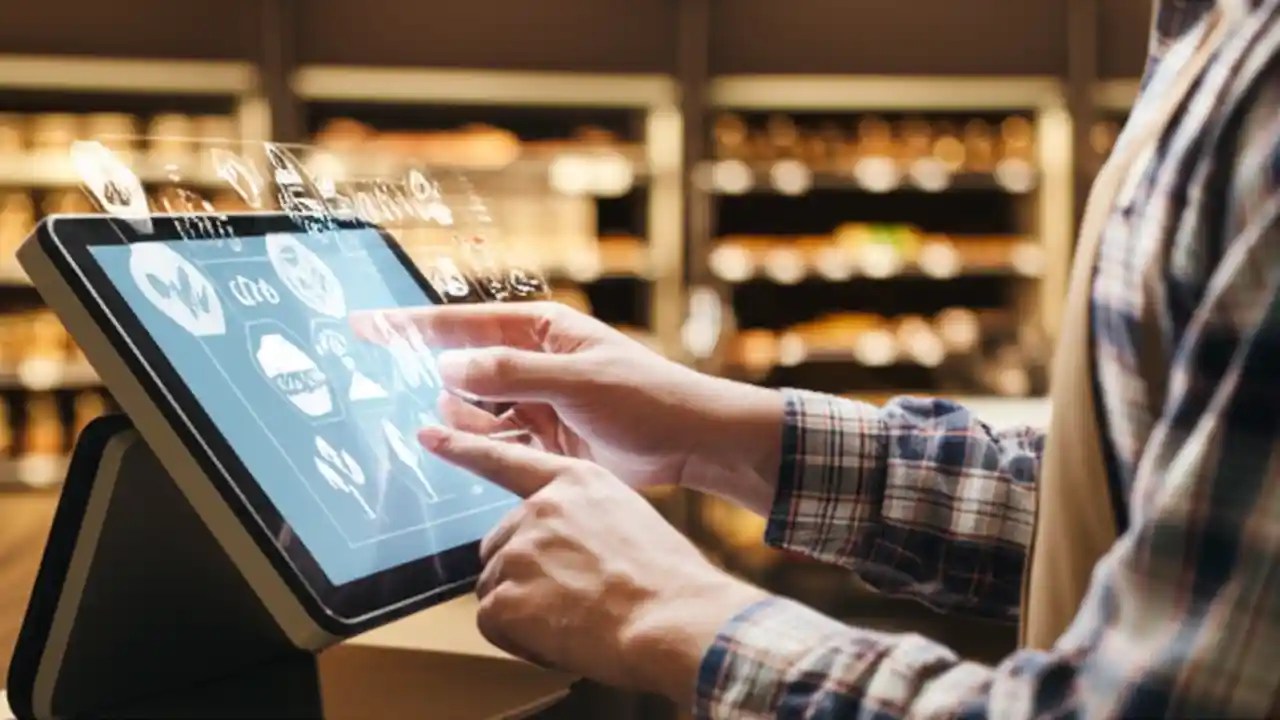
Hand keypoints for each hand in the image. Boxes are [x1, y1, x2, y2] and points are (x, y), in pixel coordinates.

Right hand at [355, 302, 784, 512]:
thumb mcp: (575, 379)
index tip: (362, 325)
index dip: (409, 326)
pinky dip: (477, 444)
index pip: (461, 324)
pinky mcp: (540, 436)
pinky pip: (493, 438)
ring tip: (468, 424)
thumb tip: (447, 368)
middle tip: (396, 389)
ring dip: (459, 420)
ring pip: (472, 409)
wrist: (689, 441)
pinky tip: (462, 448)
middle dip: (432, 379)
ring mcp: (533, 400)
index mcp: (540, 330)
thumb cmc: (644, 396)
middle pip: (460, 367)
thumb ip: (510, 374)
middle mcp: (531, 361)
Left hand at [418, 424, 769, 703]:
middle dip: (523, 573)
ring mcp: (519, 550)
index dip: (462, 447)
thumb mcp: (629, 518)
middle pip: (500, 543)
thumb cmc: (668, 578)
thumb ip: (585, 517)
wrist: (675, 619)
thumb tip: (568, 544)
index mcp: (574, 482)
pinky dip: (519, 637)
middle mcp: (540, 508)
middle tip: (571, 596)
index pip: (505, 460)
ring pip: (497, 585)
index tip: (429, 432)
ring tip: (575, 617)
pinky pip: (493, 621)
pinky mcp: (506, 595)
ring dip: (524, 607)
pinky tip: (560, 636)